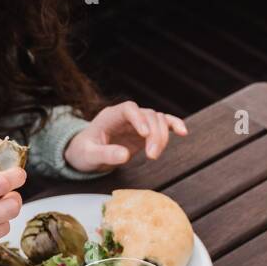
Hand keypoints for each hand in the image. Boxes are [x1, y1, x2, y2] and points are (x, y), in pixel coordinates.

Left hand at [63, 101, 188, 171]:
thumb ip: (105, 155)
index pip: (128, 109)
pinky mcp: (145, 131)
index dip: (139, 118)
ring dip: (162, 136)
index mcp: (110, 116)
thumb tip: (125, 155)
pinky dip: (173, 126)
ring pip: (157, 120)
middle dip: (154, 134)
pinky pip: (162, 124)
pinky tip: (183, 132)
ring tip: (154, 156)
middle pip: (148, 115)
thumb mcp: (89, 156)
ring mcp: (137, 122)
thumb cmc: (84, 152)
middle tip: (152, 156)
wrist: (86, 153)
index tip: (145, 134)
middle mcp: (126, 116)